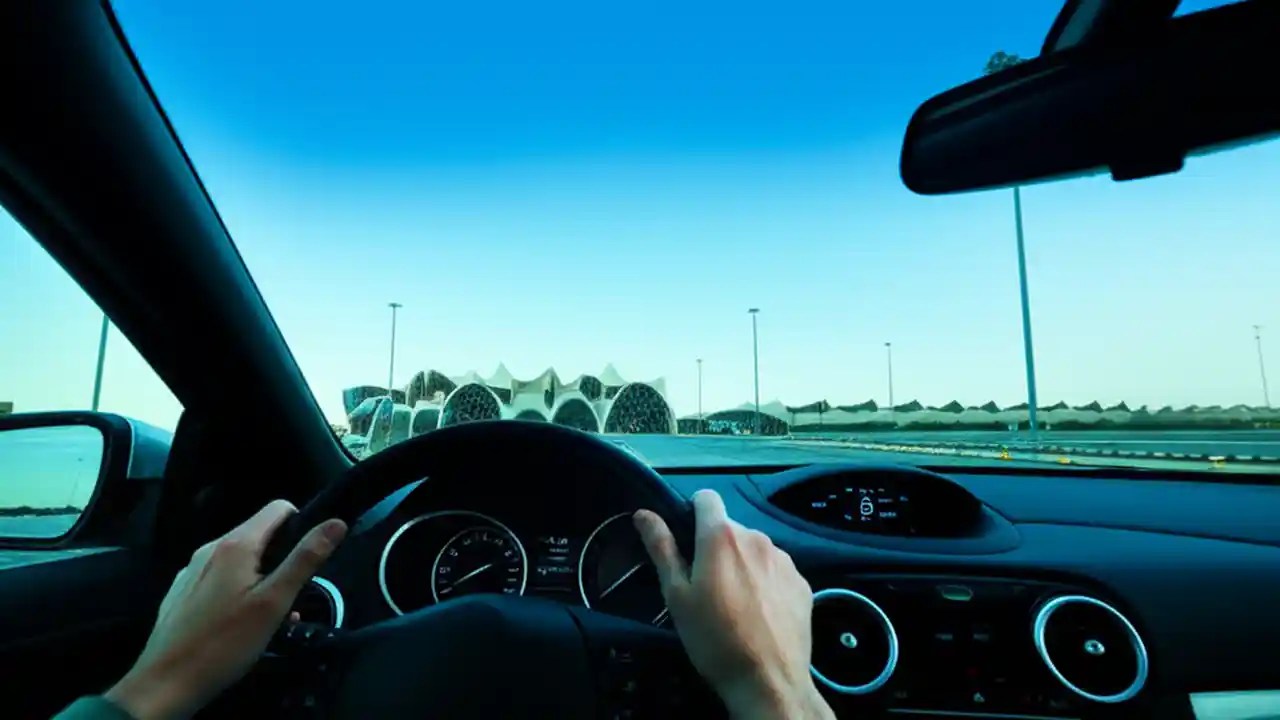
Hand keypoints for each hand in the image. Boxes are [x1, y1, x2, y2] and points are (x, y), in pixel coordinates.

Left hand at [106, 500, 347, 719]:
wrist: (165, 684)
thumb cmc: (225, 642)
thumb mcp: (274, 602)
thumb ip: (305, 559)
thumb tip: (336, 522)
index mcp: (235, 544)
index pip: (278, 508)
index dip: (301, 525)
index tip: (309, 559)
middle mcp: (209, 548)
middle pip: (259, 535)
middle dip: (282, 558)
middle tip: (291, 596)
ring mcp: (191, 570)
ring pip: (240, 559)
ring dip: (262, 577)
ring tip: (269, 616)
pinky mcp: (181, 592)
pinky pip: (219, 578)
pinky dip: (237, 590)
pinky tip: (238, 622)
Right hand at [634, 490, 832, 719]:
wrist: (768, 681)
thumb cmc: (714, 639)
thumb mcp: (676, 596)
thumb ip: (661, 548)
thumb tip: (644, 514)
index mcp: (722, 536)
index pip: (706, 497)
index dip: (692, 512)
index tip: (686, 540)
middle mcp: (757, 538)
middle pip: (730, 528)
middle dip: (716, 548)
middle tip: (705, 586)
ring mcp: (785, 560)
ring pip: (754, 550)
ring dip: (742, 565)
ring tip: (734, 604)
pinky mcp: (803, 582)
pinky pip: (777, 571)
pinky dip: (766, 583)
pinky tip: (760, 613)